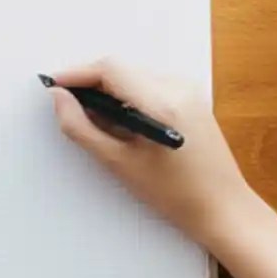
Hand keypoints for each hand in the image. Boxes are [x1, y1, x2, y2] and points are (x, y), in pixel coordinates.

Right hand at [48, 59, 253, 247]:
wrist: (223, 207)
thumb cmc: (175, 194)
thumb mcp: (119, 163)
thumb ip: (82, 128)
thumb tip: (59, 100)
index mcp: (161, 102)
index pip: (110, 69)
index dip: (76, 74)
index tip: (53, 86)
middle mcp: (177, 86)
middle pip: (121, 69)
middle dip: (90, 83)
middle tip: (67, 105)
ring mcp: (188, 89)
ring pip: (134, 75)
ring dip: (109, 90)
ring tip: (91, 118)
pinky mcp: (192, 97)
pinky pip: (150, 84)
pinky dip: (128, 95)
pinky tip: (119, 120)